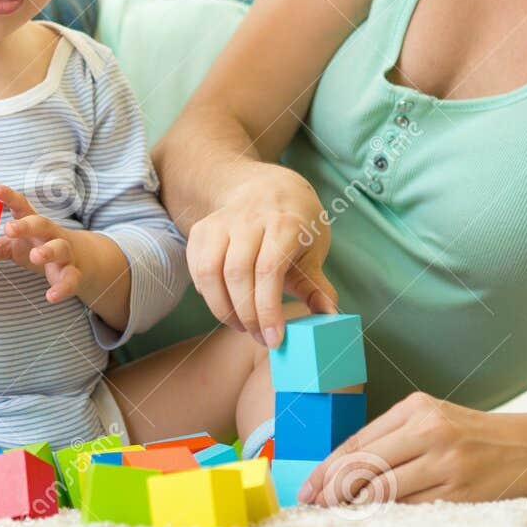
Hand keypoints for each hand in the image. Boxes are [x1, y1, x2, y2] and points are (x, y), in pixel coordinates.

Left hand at [0, 184, 82, 303]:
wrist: (78, 260)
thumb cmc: (40, 247)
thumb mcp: (16, 245)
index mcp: (34, 224)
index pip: (22, 206)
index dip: (9, 197)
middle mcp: (50, 234)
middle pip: (42, 223)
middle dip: (27, 225)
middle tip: (9, 228)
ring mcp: (64, 252)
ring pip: (60, 248)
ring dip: (48, 251)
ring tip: (36, 255)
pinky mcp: (73, 272)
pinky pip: (70, 279)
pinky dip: (62, 288)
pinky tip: (51, 297)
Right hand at [186, 165, 337, 349]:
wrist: (270, 188)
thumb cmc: (296, 226)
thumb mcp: (313, 250)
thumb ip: (317, 285)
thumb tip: (330, 317)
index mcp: (285, 223)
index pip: (268, 270)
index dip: (268, 309)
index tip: (274, 339)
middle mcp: (250, 218)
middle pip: (237, 273)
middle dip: (247, 314)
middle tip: (259, 336)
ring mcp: (222, 221)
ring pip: (210, 271)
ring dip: (222, 308)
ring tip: (241, 324)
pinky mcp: (203, 229)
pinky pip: (196, 267)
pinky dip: (207, 293)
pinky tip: (224, 303)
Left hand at [298, 392, 526, 505]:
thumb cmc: (474, 435)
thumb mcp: (434, 418)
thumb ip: (394, 436)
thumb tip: (343, 469)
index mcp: (418, 407)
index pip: (359, 441)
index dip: (328, 468)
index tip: (309, 487)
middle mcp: (430, 430)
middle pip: (365, 466)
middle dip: (333, 490)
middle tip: (315, 505)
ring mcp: (446, 461)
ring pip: (384, 490)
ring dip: (355, 506)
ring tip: (337, 513)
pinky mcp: (460, 491)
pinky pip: (412, 507)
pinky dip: (388, 515)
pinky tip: (373, 519)